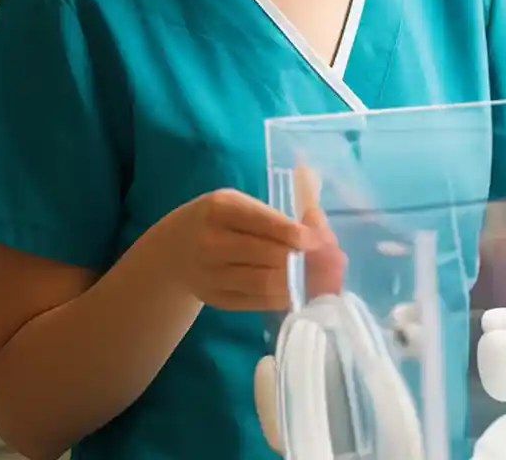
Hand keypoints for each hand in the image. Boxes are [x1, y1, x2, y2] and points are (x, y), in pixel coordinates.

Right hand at [159, 165, 346, 310]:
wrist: (173, 250)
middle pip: (267, 255)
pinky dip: (284, 297)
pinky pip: (257, 300)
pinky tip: (303, 292)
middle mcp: (211, 241)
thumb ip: (277, 217)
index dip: (293, 233)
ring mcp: (210, 273)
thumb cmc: (219, 221)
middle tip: (332, 264)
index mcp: (220, 208)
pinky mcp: (215, 298)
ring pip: (264, 282)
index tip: (319, 241)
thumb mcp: (239, 206)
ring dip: (299, 283)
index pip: (262, 222)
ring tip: (325, 281)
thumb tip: (321, 228)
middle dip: (303, 260)